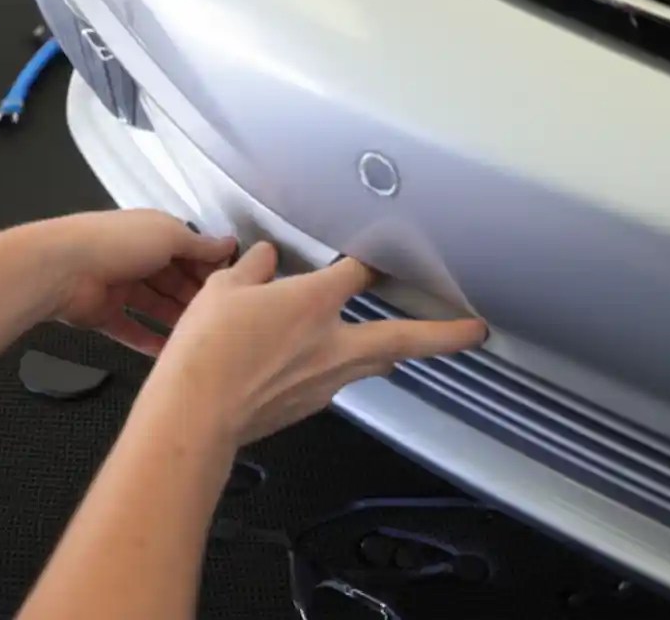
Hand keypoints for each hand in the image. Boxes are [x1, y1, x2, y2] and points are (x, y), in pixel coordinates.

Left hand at [32, 210, 235, 355]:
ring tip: (202, 337)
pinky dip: (148, 341)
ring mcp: (119, 287)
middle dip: (196, 297)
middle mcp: (137, 258)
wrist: (62, 268)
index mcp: (153, 233)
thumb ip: (200, 244)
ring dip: (176, 321)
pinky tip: (170, 353)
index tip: (234, 285)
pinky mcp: (104, 314)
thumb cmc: (117, 243)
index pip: (190, 251)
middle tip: (221, 316)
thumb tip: (229, 244)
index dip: (210, 267)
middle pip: (174, 281)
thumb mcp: (168, 234)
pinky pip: (131, 330)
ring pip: (155, 307)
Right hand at [138, 242, 487, 447]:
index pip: (358, 272)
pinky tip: (317, 366)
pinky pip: (335, 382)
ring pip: (373, 364)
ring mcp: (326, 380)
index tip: (377, 256)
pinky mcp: (310, 406)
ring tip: (406, 350)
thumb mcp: (223, 290)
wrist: (195, 415)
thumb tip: (265, 258)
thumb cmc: (206, 350)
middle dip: (444, 334)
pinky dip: (337, 370)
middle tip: (474, 332)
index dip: (369, 260)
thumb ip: (253, 270)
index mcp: (314, 301)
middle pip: (403, 336)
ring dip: (391, 354)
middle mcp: (333, 342)